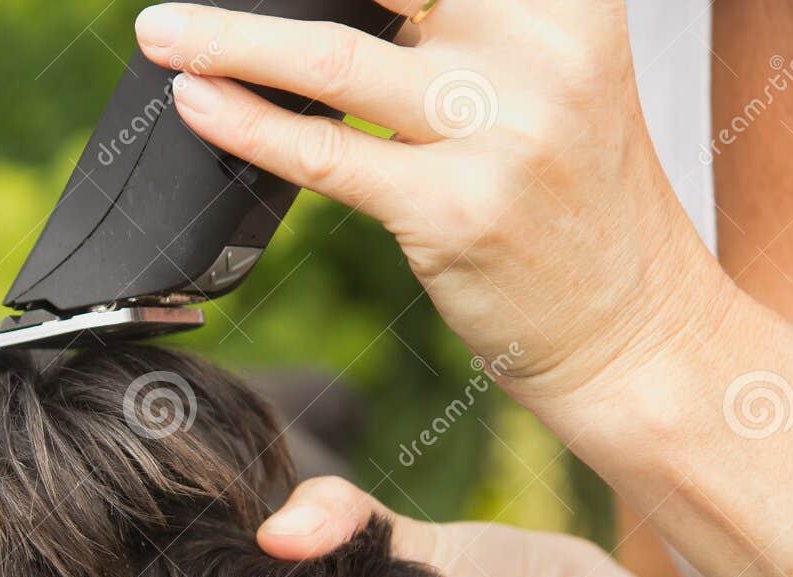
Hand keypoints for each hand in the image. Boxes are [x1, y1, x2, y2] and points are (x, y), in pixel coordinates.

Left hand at [136, 0, 727, 402]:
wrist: (633, 329)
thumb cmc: (568, 206)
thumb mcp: (541, 84)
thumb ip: (452, 33)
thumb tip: (316, 10)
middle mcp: (540, 48)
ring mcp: (500, 131)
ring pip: (330, 60)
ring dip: (223, 41)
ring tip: (158, 33)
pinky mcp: (456, 212)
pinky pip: (324, 158)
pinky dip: (247, 125)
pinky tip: (198, 104)